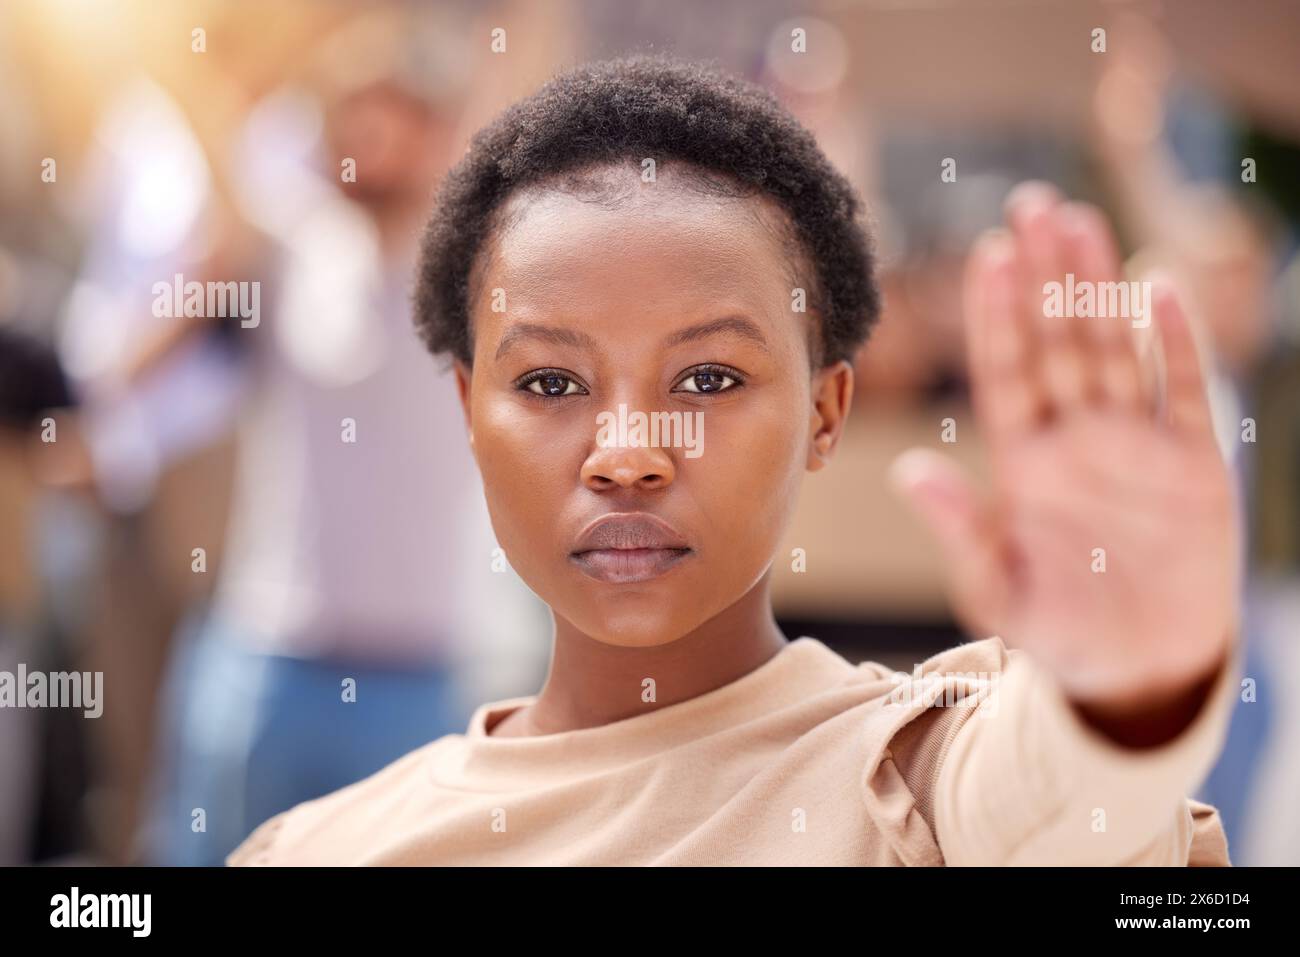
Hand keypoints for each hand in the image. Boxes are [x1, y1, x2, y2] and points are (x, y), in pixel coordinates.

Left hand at [889, 182, 1238, 716]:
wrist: (1139, 669)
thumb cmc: (1056, 630)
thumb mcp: (997, 590)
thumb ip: (961, 530)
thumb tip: (908, 471)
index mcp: (1023, 460)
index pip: (1006, 371)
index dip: (997, 315)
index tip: (986, 254)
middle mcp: (1077, 437)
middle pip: (1059, 340)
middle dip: (1045, 275)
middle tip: (1033, 205)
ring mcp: (1136, 444)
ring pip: (1116, 348)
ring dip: (1100, 287)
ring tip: (1082, 221)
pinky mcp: (1194, 465)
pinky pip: (1185, 392)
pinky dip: (1177, 343)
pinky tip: (1161, 287)